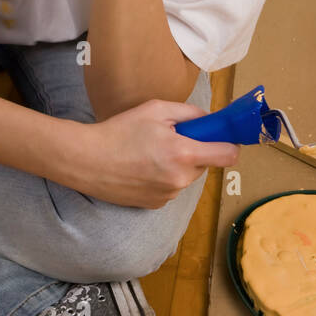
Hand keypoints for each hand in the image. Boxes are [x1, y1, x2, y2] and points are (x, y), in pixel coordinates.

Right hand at [62, 98, 240, 208]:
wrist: (86, 161)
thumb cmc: (119, 131)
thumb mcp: (156, 110)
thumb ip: (189, 113)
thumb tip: (209, 119)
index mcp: (183, 154)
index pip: (228, 155)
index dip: (229, 143)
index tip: (222, 137)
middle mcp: (180, 179)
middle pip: (205, 164)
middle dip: (195, 151)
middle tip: (171, 139)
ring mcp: (168, 195)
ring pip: (187, 177)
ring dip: (178, 166)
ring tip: (150, 154)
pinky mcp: (155, 205)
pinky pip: (171, 188)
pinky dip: (164, 178)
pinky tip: (142, 168)